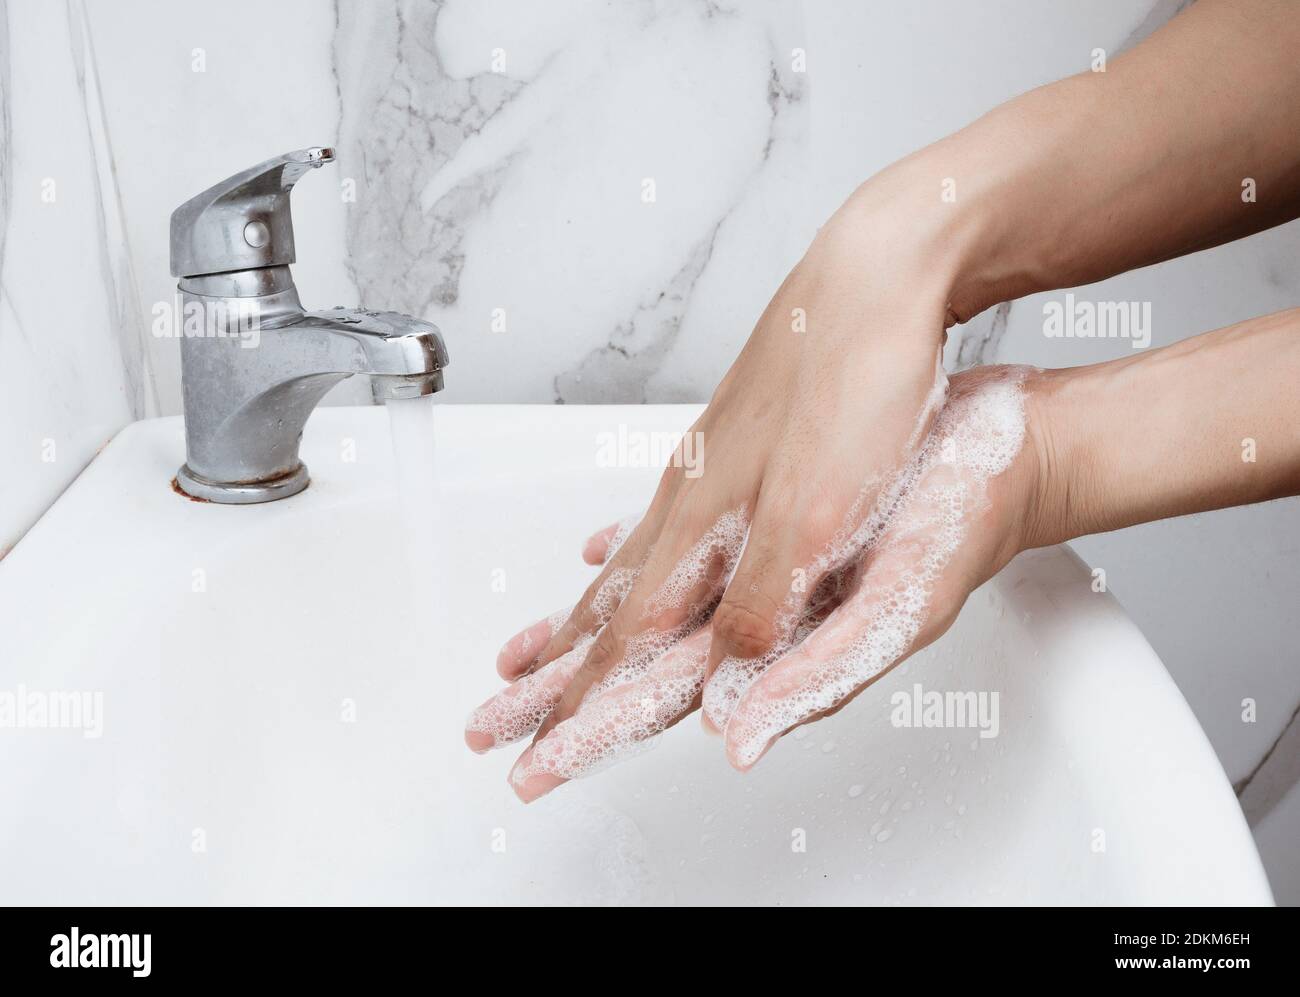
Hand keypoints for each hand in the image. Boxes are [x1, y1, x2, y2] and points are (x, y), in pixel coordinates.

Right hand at [468, 180, 966, 777]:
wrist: (873, 275)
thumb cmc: (852, 384)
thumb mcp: (819, 512)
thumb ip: (761, 598)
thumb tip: (717, 685)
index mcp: (700, 524)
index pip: (623, 644)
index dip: (580, 713)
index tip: (535, 761)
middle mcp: (685, 500)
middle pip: (601, 610)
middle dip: (549, 678)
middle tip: (496, 718)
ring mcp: (702, 472)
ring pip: (620, 566)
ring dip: (573, 621)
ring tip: (531, 651)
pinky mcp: (726, 448)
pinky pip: (649, 525)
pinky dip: (614, 558)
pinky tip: (601, 551)